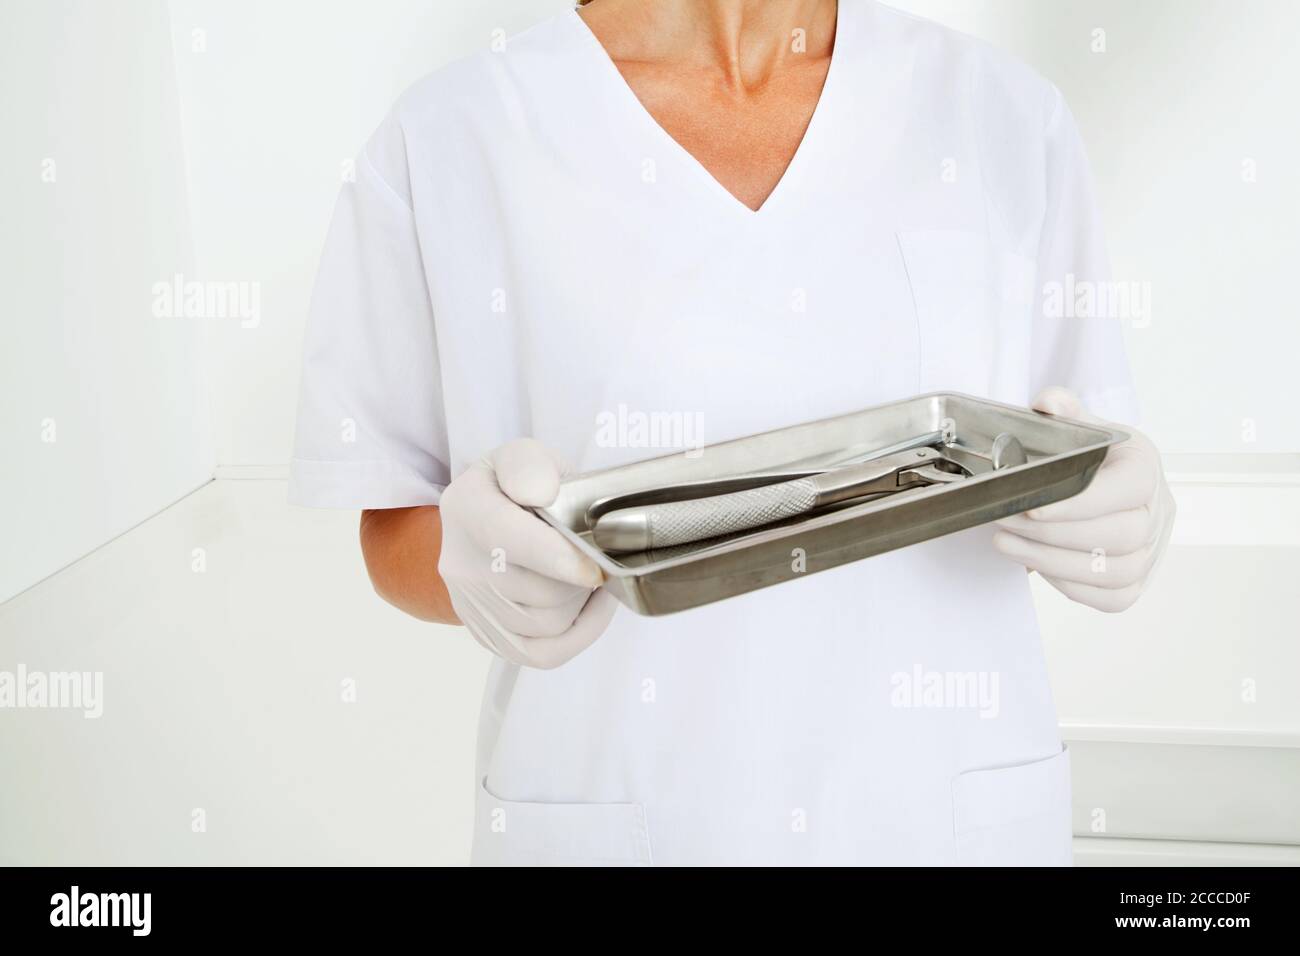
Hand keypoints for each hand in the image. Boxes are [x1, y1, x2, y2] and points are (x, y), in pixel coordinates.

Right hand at [437, 439, 617, 667]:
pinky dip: (578, 636)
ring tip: (586, 574)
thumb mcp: (521, 457)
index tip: (593, 568)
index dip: (556, 559)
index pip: (505, 541)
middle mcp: (459, 563)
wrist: (482, 522)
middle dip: (579, 577)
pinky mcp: (487, 634)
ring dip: (579, 602)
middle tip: (595, 555)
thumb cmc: (516, 488)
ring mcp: (470, 606)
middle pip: (536, 592)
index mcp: (466, 509)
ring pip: (546, 624)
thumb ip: (528, 466)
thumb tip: (539, 492)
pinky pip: (541, 655)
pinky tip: (591, 608)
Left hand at [991, 387, 1175, 611]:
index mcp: (1145, 467)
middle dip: (1053, 535)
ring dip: (1054, 561)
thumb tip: (1049, 403)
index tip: (1033, 507)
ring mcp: (1153, 551)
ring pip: (1116, 571)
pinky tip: (1037, 565)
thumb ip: (1061, 409)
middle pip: (1121, 535)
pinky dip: (1072, 586)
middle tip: (1003, 521)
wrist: (1103, 479)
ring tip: (1006, 543)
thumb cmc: (1088, 456)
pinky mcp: (1138, 580)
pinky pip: (1113, 596)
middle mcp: (1158, 511)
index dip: (1082, 504)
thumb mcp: (1077, 424)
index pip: (1127, 490)